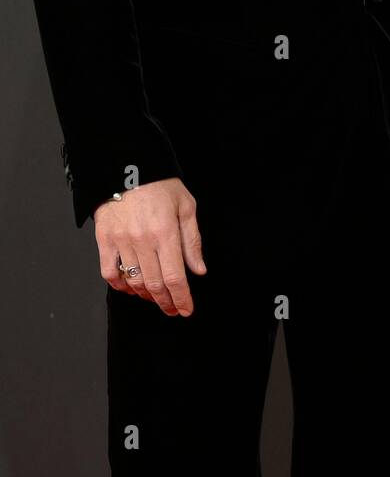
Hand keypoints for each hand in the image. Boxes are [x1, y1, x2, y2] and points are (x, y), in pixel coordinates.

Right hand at [94, 177, 205, 316]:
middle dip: (166, 302)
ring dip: (146, 296)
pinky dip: (120, 286)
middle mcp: (142, 240)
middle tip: (173, 309)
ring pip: (133, 282)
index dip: (182, 298)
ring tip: (156, 298)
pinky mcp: (104, 240)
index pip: (175, 277)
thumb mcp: (186, 206)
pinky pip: (109, 273)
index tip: (186, 310)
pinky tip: (130, 288)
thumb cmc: (159, 184)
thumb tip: (198, 270)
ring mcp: (121, 241)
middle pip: (155, 285)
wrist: (126, 166)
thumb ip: (193, 241)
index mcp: (165, 232)